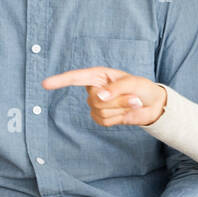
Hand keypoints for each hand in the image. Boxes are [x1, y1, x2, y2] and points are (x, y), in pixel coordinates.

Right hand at [42, 67, 166, 126]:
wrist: (152, 106)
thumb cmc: (143, 89)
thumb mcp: (134, 83)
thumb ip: (116, 88)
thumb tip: (98, 97)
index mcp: (98, 75)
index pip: (75, 78)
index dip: (60, 81)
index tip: (45, 84)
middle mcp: (94, 89)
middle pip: (95, 98)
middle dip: (116, 100)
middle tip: (133, 97)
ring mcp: (96, 104)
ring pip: (100, 111)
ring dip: (120, 109)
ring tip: (132, 103)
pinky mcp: (100, 118)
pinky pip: (104, 121)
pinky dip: (118, 118)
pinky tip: (126, 113)